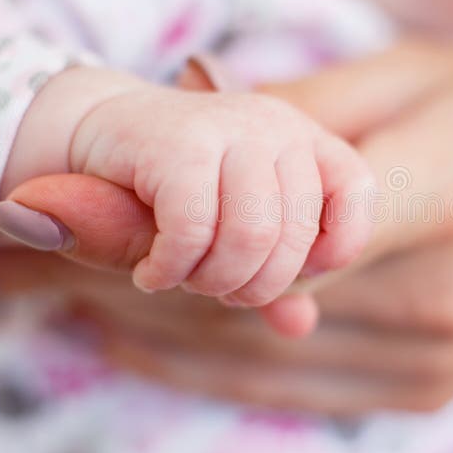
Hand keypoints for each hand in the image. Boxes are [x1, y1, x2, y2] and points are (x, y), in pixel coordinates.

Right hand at [0, 67, 374, 306]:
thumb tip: (300, 326)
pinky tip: (151, 273)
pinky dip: (169, 270)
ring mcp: (230, 126)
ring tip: (184, 277)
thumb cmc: (172, 194)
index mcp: (304, 140)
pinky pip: (194, 229)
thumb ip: (271, 274)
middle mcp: (276, 126)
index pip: (358, 190)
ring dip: (212, 280)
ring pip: (251, 235)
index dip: (335, 245)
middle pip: (294, 235)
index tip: (287, 270)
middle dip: (251, 285)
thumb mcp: (230, 234)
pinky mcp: (178, 141)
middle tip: (212, 286)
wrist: (94, 138)